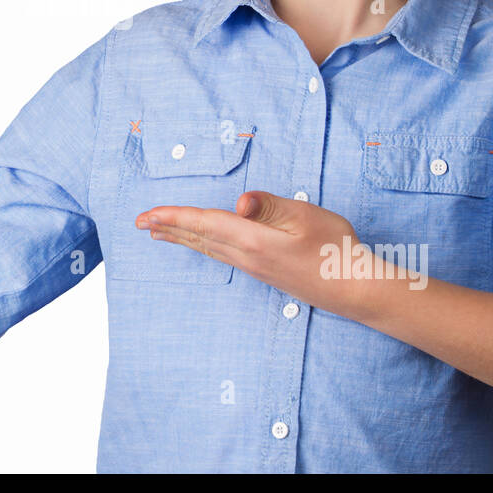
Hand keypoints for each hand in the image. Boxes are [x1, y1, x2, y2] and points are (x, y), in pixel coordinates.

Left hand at [134, 189, 368, 315]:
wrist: (353, 289)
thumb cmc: (334, 248)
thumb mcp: (306, 216)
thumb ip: (270, 206)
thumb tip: (238, 202)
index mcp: (253, 240)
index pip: (205, 223)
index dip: (174, 217)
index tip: (147, 215)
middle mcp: (247, 257)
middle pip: (199, 238)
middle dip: (168, 228)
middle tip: (139, 223)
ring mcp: (254, 268)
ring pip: (209, 248)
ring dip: (182, 238)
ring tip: (159, 232)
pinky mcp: (263, 272)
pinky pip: (222, 255)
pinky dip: (203, 246)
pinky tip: (202, 244)